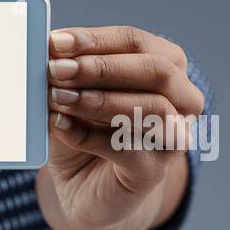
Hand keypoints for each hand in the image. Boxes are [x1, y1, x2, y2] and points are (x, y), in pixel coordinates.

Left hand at [38, 26, 203, 229]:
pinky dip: (89, 135)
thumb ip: (68, 72)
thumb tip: (47, 48)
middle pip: (156, 70)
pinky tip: (60, 125)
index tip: (55, 42)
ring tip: (57, 97)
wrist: (88, 189)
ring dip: (98, 100)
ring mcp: (174, 138)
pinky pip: (127, 149)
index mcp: (166, 66)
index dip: (95, 39)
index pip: (135, 42)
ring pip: (152, 108)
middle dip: (102, 67)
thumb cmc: (84, 130)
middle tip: (56, 69)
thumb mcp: (74, 93)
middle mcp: (182, 100)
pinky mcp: (154, 172)